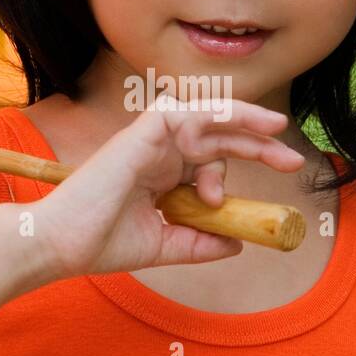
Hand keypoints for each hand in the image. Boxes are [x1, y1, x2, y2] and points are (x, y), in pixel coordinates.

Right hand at [30, 96, 306, 277]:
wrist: (63, 244)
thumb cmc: (102, 242)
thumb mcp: (165, 245)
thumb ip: (200, 241)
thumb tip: (237, 243)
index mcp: (163, 172)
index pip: (214, 156)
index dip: (248, 162)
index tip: (277, 183)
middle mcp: (160, 150)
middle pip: (219, 135)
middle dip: (258, 143)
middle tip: (292, 160)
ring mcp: (151, 138)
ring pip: (208, 116)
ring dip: (246, 121)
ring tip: (277, 133)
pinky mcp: (144, 131)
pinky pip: (188, 111)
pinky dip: (218, 114)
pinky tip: (246, 125)